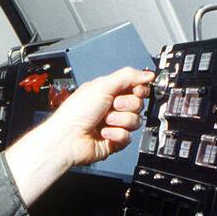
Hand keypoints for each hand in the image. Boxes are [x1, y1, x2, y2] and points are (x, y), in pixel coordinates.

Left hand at [3, 66, 153, 204]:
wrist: (68, 138)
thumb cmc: (76, 112)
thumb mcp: (102, 85)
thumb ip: (127, 76)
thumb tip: (148, 75)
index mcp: (109, 91)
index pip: (136, 87)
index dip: (139, 89)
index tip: (136, 90)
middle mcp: (113, 107)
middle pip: (138, 104)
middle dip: (126, 105)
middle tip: (112, 106)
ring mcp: (114, 124)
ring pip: (135, 121)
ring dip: (120, 121)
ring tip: (104, 121)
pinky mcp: (114, 140)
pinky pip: (128, 137)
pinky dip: (116, 135)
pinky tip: (104, 133)